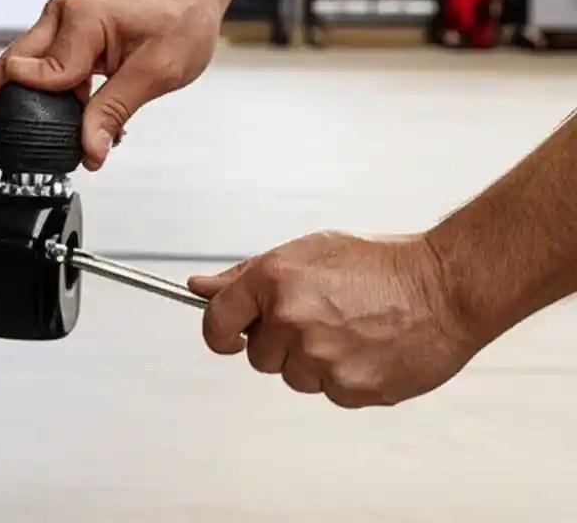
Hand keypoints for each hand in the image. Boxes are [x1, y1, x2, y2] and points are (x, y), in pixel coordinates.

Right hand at [0, 0, 226, 169]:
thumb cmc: (181, 15)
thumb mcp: (158, 71)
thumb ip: (116, 111)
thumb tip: (90, 151)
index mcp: (82, 19)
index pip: (40, 72)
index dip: (42, 113)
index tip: (62, 145)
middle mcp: (63, 15)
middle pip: (12, 63)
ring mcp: (62, 22)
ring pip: (25, 66)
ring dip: (23, 100)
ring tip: (18, 136)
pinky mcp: (69, 32)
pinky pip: (47, 66)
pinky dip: (50, 94)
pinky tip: (62, 121)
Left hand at [188, 231, 479, 407]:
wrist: (447, 285)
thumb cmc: (378, 264)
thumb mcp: (307, 252)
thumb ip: (246, 276)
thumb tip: (198, 288)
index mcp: (274, 279)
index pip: (215, 321)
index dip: (218, 333)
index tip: (228, 336)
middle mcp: (292, 319)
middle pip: (257, 356)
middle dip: (280, 342)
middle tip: (323, 317)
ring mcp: (321, 357)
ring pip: (294, 377)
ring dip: (314, 361)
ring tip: (353, 330)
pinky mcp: (351, 388)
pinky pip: (330, 393)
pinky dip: (346, 377)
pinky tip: (371, 349)